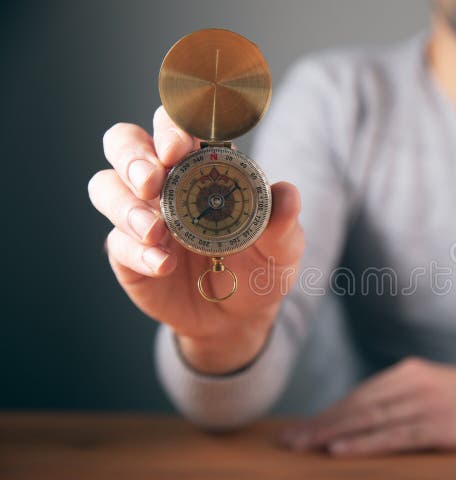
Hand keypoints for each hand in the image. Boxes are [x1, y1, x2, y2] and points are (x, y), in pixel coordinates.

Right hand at [88, 107, 304, 373]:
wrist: (241, 316)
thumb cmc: (261, 267)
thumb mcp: (282, 247)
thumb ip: (283, 221)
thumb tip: (287, 193)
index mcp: (202, 163)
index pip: (176, 125)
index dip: (172, 126)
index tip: (179, 147)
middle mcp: (164, 180)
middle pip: (125, 142)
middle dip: (132, 156)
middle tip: (151, 181)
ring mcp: (140, 214)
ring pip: (105, 186)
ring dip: (126, 205)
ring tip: (155, 231)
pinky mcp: (126, 251)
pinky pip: (116, 242)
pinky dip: (137, 252)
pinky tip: (163, 264)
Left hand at [281, 357, 455, 456]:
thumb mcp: (437, 393)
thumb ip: (405, 401)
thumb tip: (367, 420)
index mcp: (409, 373)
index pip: (358, 396)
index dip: (326, 413)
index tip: (297, 430)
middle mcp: (412, 382)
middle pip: (356, 406)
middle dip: (319, 424)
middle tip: (287, 442)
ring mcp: (427, 402)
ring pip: (369, 420)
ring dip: (331, 434)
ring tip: (301, 447)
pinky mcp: (442, 424)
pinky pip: (395, 436)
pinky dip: (364, 443)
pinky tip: (339, 451)